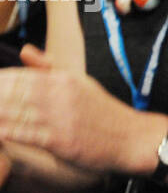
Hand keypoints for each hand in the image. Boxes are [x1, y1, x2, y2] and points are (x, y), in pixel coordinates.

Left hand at [0, 46, 138, 174]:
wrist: (130, 137)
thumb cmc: (102, 112)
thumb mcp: (80, 83)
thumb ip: (49, 68)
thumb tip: (25, 50)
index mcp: (64, 79)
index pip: (20, 75)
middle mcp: (60, 95)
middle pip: (13, 92)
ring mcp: (60, 118)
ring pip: (15, 112)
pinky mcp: (60, 141)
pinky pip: (26, 134)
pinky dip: (6, 131)